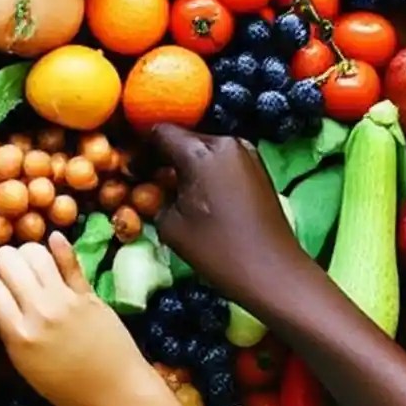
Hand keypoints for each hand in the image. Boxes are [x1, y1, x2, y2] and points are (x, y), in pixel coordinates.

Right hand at [0, 236, 192, 405]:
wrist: (117, 390)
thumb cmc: (69, 389)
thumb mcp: (26, 368)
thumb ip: (10, 333)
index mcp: (20, 335)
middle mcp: (40, 311)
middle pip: (8, 261)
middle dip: (3, 262)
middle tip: (10, 272)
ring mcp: (66, 298)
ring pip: (36, 252)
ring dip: (28, 253)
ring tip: (31, 264)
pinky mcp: (88, 292)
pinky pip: (70, 259)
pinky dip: (59, 246)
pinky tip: (54, 241)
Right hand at [150, 125, 303, 292]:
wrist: (273, 272)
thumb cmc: (217, 250)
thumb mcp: (171, 226)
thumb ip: (157, 197)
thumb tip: (155, 186)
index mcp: (201, 152)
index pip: (160, 133)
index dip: (141, 149)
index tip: (132, 170)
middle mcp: (226, 143)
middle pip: (184, 139)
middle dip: (165, 157)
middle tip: (150, 182)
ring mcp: (246, 152)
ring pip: (205, 149)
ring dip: (187, 164)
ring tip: (176, 192)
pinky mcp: (258, 166)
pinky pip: (223, 160)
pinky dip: (207, 171)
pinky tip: (201, 196)